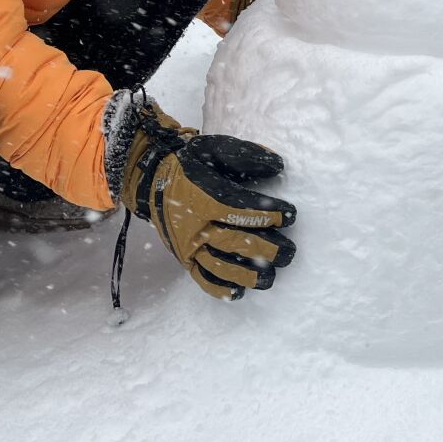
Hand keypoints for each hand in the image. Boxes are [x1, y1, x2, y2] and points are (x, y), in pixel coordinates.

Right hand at [115, 97, 295, 299]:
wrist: (152, 179)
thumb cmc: (191, 162)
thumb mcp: (215, 149)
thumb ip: (247, 156)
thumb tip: (278, 165)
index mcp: (202, 197)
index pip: (239, 209)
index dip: (268, 214)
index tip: (291, 215)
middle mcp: (193, 225)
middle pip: (234, 243)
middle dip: (266, 249)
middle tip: (289, 253)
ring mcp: (187, 245)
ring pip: (218, 266)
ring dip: (246, 275)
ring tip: (270, 278)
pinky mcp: (183, 257)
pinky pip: (200, 278)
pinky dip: (219, 288)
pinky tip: (239, 292)